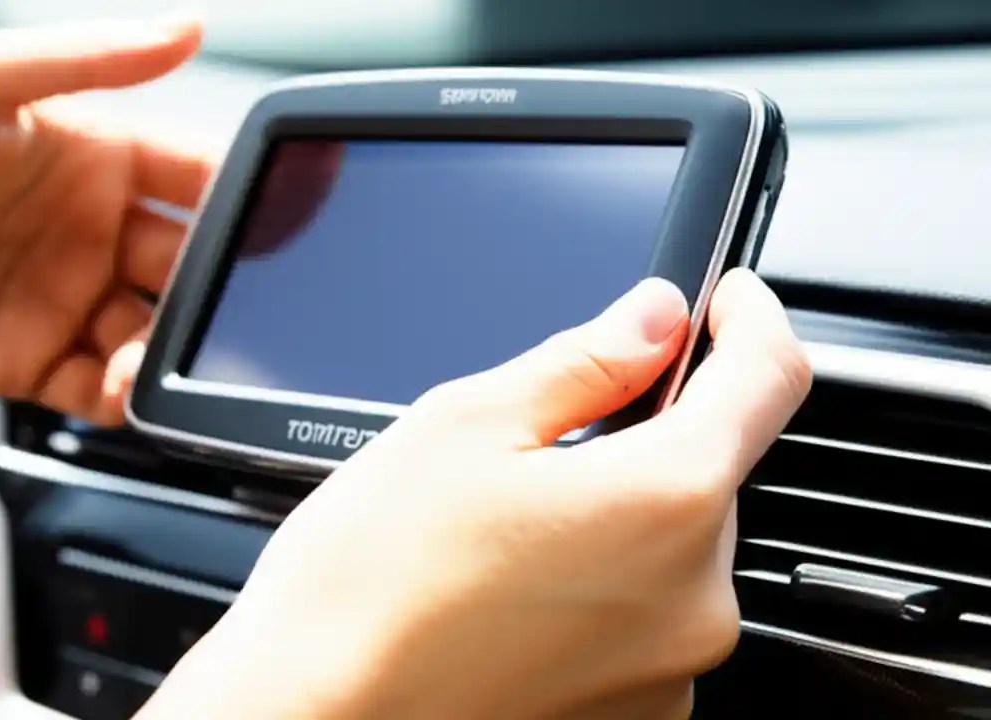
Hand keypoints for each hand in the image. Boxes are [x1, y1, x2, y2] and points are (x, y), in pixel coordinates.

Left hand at [0, 15, 210, 423]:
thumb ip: (87, 60)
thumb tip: (188, 27)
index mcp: (90, 156)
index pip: (197, 177)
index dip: (245, 201)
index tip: (282, 226)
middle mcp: (86, 229)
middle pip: (188, 266)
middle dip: (216, 291)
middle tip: (226, 312)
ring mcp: (60, 297)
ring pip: (154, 335)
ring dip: (171, 353)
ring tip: (151, 356)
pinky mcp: (27, 360)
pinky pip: (99, 387)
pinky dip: (122, 398)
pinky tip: (116, 389)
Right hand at [140, 270, 811, 719]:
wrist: (315, 718)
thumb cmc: (367, 589)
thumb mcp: (462, 426)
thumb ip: (584, 364)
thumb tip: (651, 320)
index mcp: (662, 502)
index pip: (767, 380)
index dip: (751, 321)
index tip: (730, 304)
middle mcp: (693, 599)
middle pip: (709, 474)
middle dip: (648, 440)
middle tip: (546, 446)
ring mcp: (669, 673)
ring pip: (673, 553)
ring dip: (619, 524)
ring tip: (507, 538)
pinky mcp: (639, 719)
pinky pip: (645, 624)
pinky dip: (601, 595)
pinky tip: (514, 595)